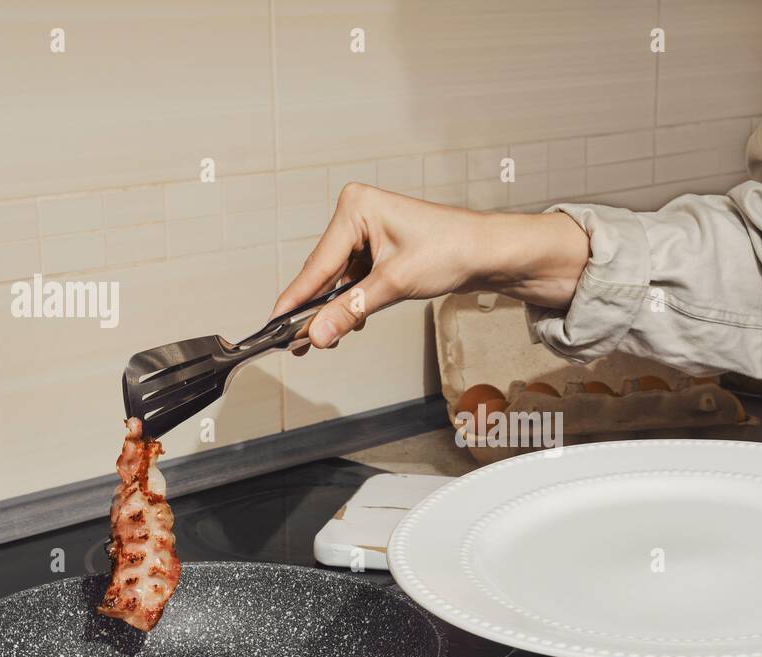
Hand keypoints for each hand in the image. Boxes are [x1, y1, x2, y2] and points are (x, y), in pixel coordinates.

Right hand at [269, 183, 589, 351]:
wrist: (487, 253)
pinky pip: (352, 279)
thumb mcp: (394, 284)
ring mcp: (366, 230)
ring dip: (335, 309)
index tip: (275, 323)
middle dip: (316, 309)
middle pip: (324, 271)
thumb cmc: (451, 251)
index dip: (296, 298)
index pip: (318, 262)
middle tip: (298, 343)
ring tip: (326, 338)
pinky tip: (349, 322)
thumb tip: (318, 333)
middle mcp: (356, 213)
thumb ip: (351, 310)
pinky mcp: (377, 247)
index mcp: (355, 207)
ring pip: (337, 279)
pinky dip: (351, 303)